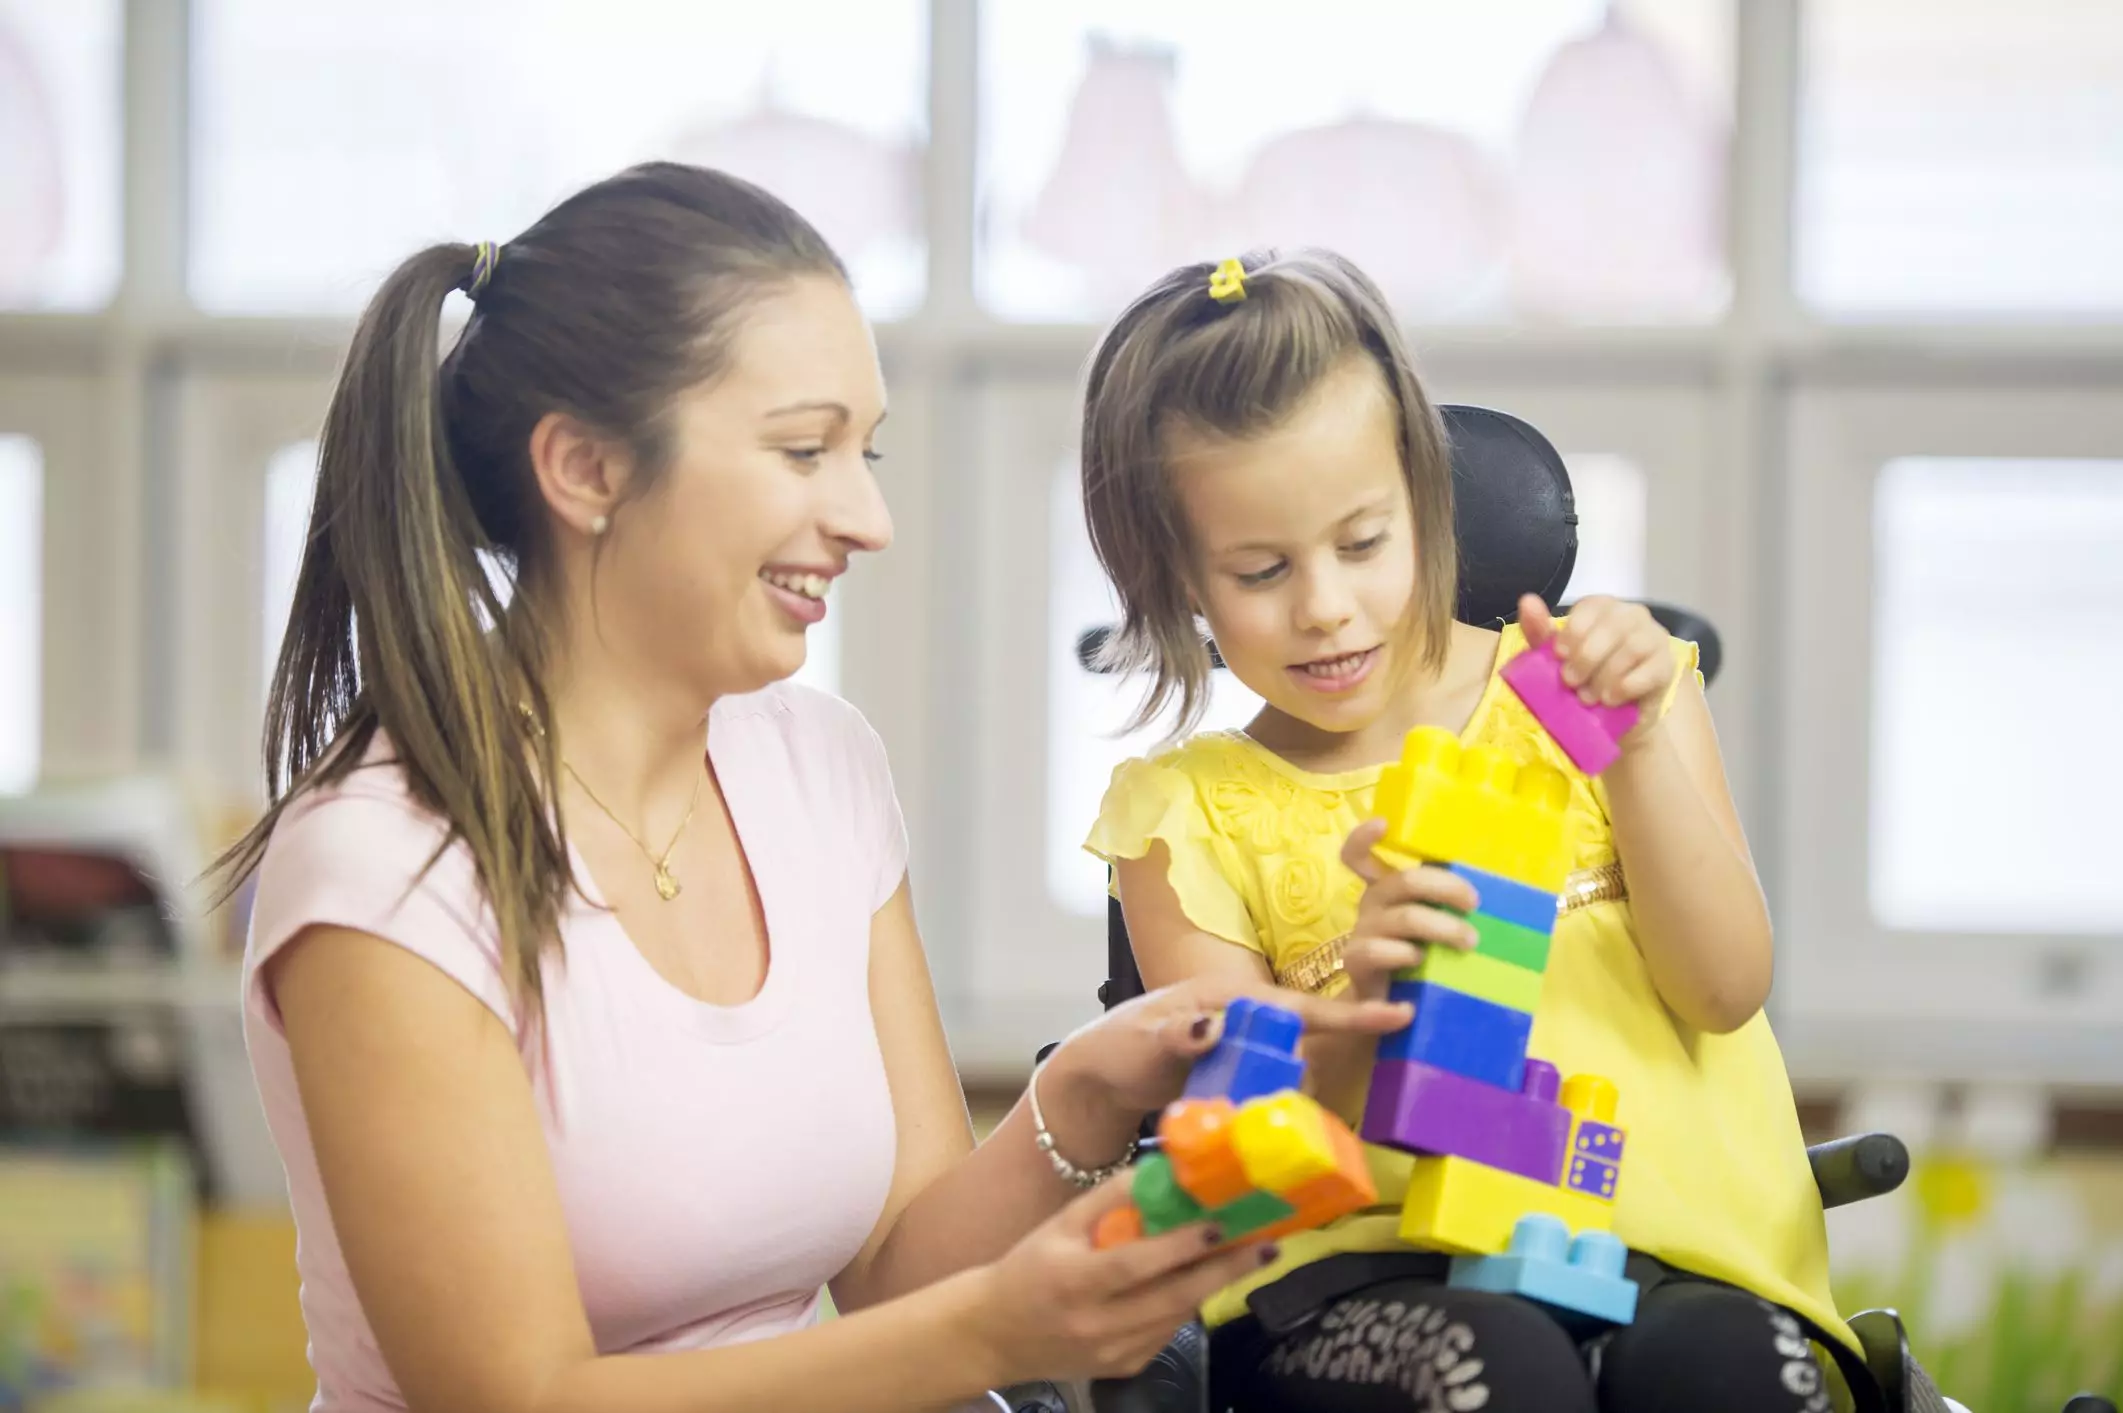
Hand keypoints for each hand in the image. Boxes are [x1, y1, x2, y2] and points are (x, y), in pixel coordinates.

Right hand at [962, 1175, 1281, 1384]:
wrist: (995, 1334)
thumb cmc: (1028, 1267)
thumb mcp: (1059, 1224)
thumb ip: (1110, 1198)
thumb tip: (1164, 1169)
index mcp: (1074, 1281)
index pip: (1136, 1264)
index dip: (1180, 1246)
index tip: (1221, 1224)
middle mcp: (1096, 1324)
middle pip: (1173, 1297)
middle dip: (1225, 1270)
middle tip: (1267, 1245)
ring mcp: (1113, 1353)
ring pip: (1177, 1316)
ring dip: (1214, 1284)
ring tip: (1249, 1254)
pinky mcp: (1124, 1368)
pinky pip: (1167, 1332)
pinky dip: (1187, 1303)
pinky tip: (1202, 1279)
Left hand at [1043, 974, 1412, 1126]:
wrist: (1097, 1079)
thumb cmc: (1117, 1049)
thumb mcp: (1143, 1041)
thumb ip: (1176, 1035)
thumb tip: (1210, 1025)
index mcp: (1227, 998)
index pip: (1296, 1005)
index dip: (1347, 1015)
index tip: (1397, 1015)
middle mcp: (1241, 1021)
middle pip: (1299, 1044)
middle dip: (1302, 1074)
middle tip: (1278, 1102)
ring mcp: (1239, 1051)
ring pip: (1285, 1074)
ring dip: (1281, 1099)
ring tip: (1256, 1120)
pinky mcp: (1233, 1079)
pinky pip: (1266, 1092)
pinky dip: (1268, 1111)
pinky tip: (1259, 1132)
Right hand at [1337, 819, 1479, 998]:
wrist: (1392, 1011)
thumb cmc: (1424, 963)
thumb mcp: (1439, 929)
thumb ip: (1457, 909)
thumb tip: (1512, 893)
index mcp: (1389, 890)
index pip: (1360, 856)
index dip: (1364, 838)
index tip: (1382, 823)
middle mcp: (1372, 905)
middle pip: (1403, 881)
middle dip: (1445, 887)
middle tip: (1474, 904)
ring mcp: (1363, 933)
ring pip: (1403, 917)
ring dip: (1442, 927)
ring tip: (1470, 942)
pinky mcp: (1357, 963)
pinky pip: (1377, 951)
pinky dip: (1405, 956)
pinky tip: (1421, 964)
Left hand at [1518, 593, 1677, 747]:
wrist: (1613, 717)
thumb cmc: (1584, 678)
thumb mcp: (1556, 657)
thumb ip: (1540, 631)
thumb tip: (1527, 601)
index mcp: (1604, 607)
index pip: (1591, 606)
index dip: (1574, 631)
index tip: (1559, 656)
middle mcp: (1633, 615)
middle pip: (1613, 625)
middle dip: (1587, 656)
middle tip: (1570, 682)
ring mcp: (1655, 638)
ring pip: (1633, 647)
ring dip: (1605, 674)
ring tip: (1589, 697)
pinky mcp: (1667, 665)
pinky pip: (1651, 670)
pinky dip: (1626, 686)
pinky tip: (1610, 699)